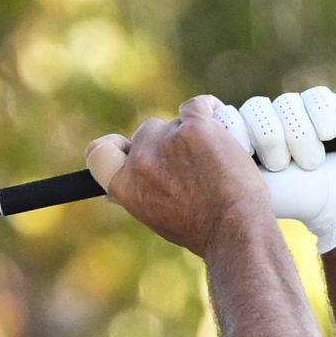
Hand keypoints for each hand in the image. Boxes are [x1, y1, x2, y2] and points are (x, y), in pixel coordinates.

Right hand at [83, 96, 275, 259]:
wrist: (236, 229)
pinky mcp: (196, 126)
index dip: (114, 146)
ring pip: (175, 122)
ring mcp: (168, 140)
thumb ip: (136, 195)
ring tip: (214, 159)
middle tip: (191, 163)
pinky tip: (219, 122)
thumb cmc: (201, 230)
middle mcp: (141, 162)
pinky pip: (198, 106)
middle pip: (145, 132)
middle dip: (165, 141)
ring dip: (191, 133)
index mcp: (125, 187)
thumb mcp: (155, 218)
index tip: (126, 146)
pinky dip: (210, 110)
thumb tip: (111, 194)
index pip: (99, 153)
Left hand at [230, 86, 335, 252]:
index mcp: (242, 137)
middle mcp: (265, 119)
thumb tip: (194, 137)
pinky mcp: (322, 103)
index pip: (228, 116)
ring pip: (286, 104)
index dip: (239, 135)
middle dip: (272, 142)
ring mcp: (293, 110)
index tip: (249, 161)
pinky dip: (323, 120)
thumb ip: (221, 159)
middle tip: (282, 167)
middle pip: (256, 109)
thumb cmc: (292, 198)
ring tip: (310, 164)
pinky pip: (316, 98)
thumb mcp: (248, 184)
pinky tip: (329, 138)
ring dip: (300, 139)